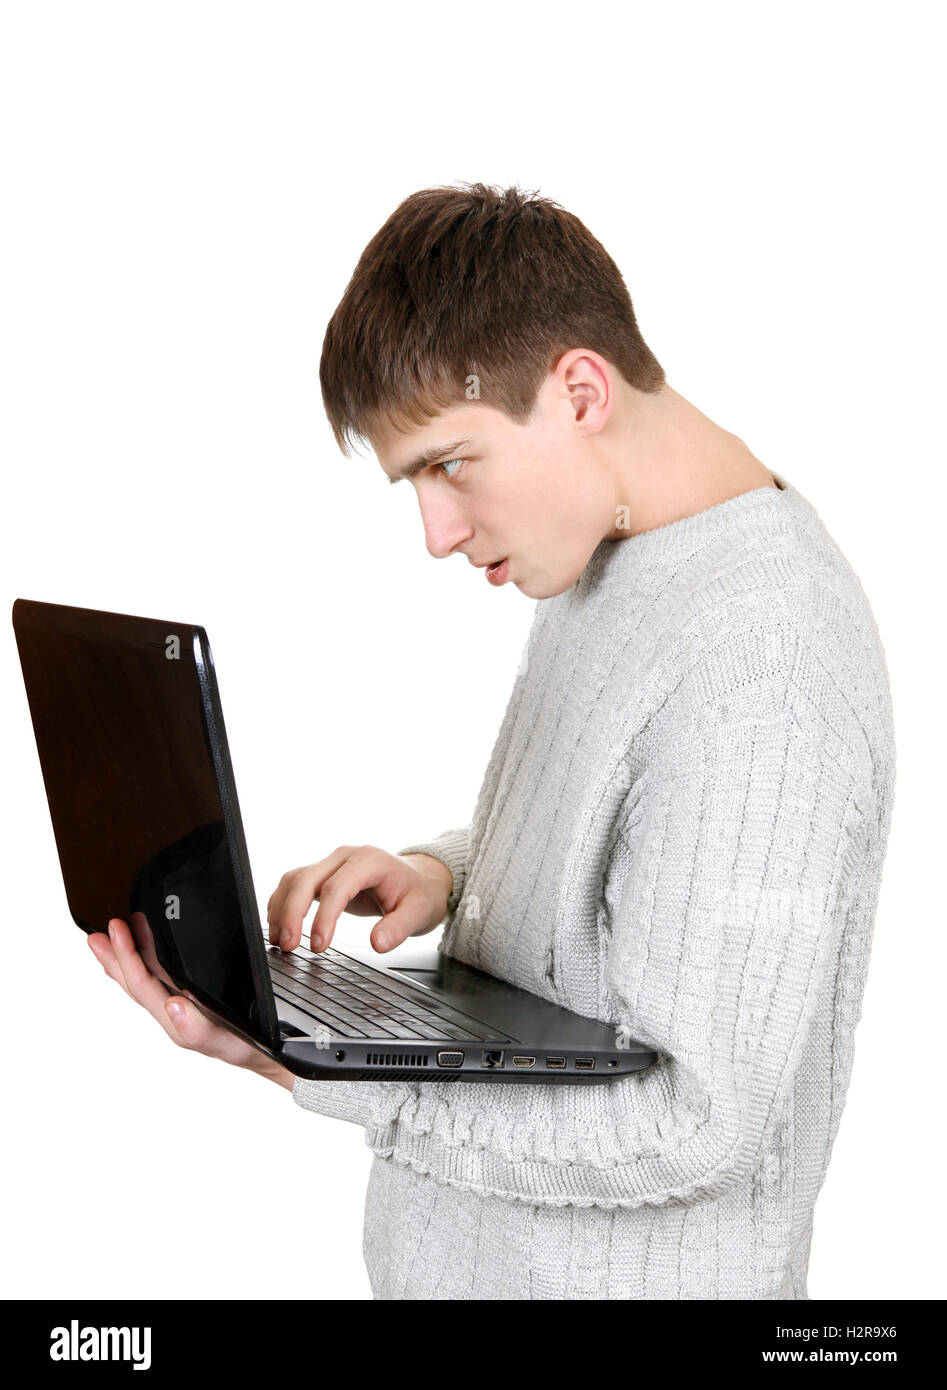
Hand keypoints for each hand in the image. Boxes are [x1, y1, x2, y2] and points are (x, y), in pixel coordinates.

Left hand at [87, 916, 293, 1088]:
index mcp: (174, 1018)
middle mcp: (171, 1011)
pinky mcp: (190, 998)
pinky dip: (143, 963)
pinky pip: (159, 979)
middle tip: (103, 929)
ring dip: (124, 956)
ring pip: (144, 979)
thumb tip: (172, 1005)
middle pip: (135, 981)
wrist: (270, 1053)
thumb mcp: (224, 1041)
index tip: (119, 932)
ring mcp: (179, 1004)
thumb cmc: (247, 1047)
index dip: (127, 959)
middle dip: (117, 955)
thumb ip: (195, 1029)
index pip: (143, 986)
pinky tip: (136, 952)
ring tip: (108, 936)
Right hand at [267, 845, 452, 954]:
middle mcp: (345, 857)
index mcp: (369, 860)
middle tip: (290, 946)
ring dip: (281, 909)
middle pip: (306, 879)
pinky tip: (279, 927)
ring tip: (279, 941)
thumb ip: (398, 929)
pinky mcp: (323, 875)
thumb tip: (377, 944)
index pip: (337, 886)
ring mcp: (331, 863)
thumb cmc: (419, 894)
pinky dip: (282, 904)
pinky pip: (295, 884)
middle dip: (292, 913)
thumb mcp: (419, 913)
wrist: (420, 880)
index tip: (319, 946)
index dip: (323, 917)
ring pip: (294, 879)